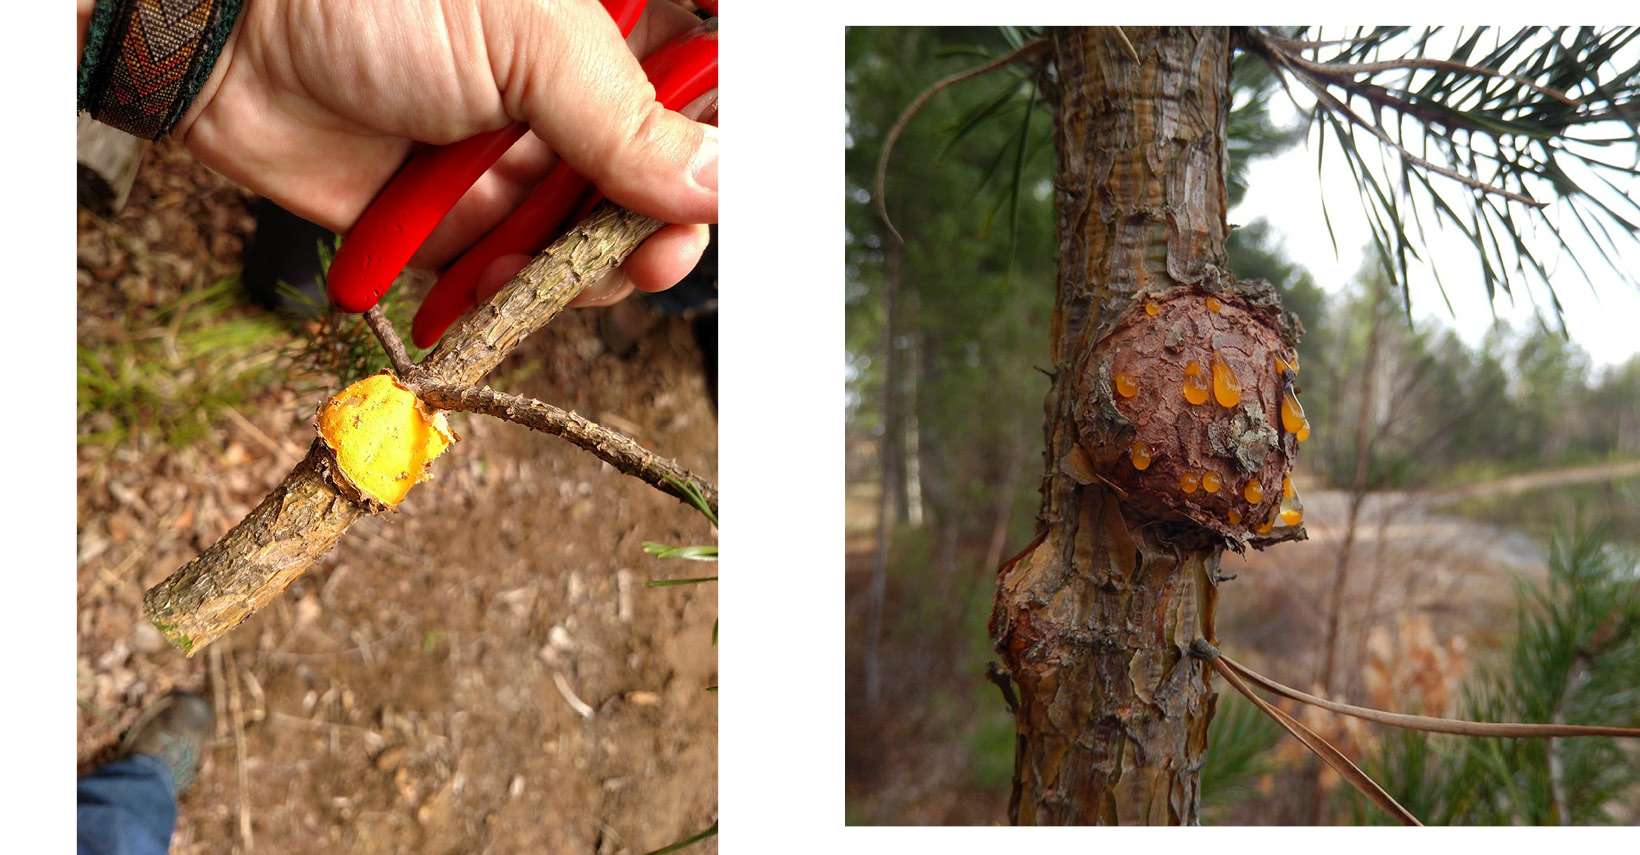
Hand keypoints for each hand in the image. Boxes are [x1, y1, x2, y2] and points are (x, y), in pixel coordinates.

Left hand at [172, 0, 716, 304]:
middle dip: (665, 221)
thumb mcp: (530, 38)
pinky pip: (522, 271)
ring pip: (597, 234)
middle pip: (661, 173)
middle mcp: (565, 89)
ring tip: (572, 267)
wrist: (230, 39)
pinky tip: (507, 277)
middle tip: (659, 248)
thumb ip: (629, 119)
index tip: (740, 180)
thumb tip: (718, 183)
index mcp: (599, 20)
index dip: (728, 134)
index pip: (699, 81)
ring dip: (595, 265)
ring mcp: (517, 154)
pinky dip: (524, 288)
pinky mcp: (465, 216)